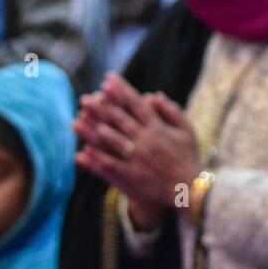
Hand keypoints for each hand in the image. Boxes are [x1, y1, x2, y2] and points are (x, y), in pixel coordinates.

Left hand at [73, 73, 200, 219]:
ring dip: (94, 130)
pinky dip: (96, 159)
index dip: (121, 90)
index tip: (108, 78)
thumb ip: (172, 111)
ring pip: (112, 141)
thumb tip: (154, 94)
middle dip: (102, 106)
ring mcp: (137, 159)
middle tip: (86, 97)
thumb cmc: (188, 158)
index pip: (137, 104)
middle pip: (120, 120)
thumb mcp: (187, 131)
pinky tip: (82, 152)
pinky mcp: (131, 176)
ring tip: (78, 119)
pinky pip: (110, 165)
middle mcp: (146, 141)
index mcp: (159, 128)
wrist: (188, 190)